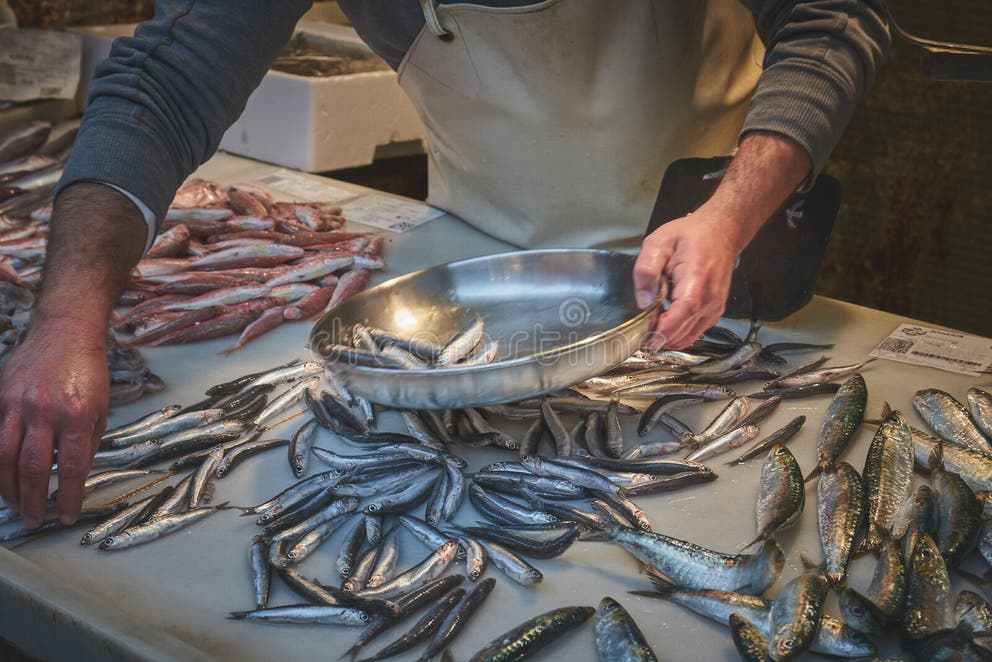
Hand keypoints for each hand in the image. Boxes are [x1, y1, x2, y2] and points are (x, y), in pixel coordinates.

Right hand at [0, 319, 107, 527]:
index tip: (67, 517)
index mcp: (76, 416)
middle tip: (34, 521)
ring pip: (4, 457)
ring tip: (15, 505)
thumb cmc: (88, 371)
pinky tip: (2, 478)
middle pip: (34, 468)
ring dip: (8, 488)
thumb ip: (87, 441)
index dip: (69, 497)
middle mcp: (45, 412)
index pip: (72, 468)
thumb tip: (75, 474)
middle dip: (33, 500)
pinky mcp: (1, 398)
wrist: (65, 332)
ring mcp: (18, 405)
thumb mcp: (100, 408)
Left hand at [632, 208, 741, 349]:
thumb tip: (643, 300)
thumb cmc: (691, 236)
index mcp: (695, 281)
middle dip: (659, 337)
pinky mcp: (715, 312)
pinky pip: (694, 332)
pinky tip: (666, 319)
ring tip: (652, 324)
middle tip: (640, 329)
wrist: (720, 233)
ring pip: (688, 338)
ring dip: (668, 337)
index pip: (679, 318)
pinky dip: (678, 332)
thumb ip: (646, 270)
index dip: (660, 333)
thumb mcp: (658, 243)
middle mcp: (709, 300)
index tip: (642, 338)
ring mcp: (714, 308)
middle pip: (681, 333)